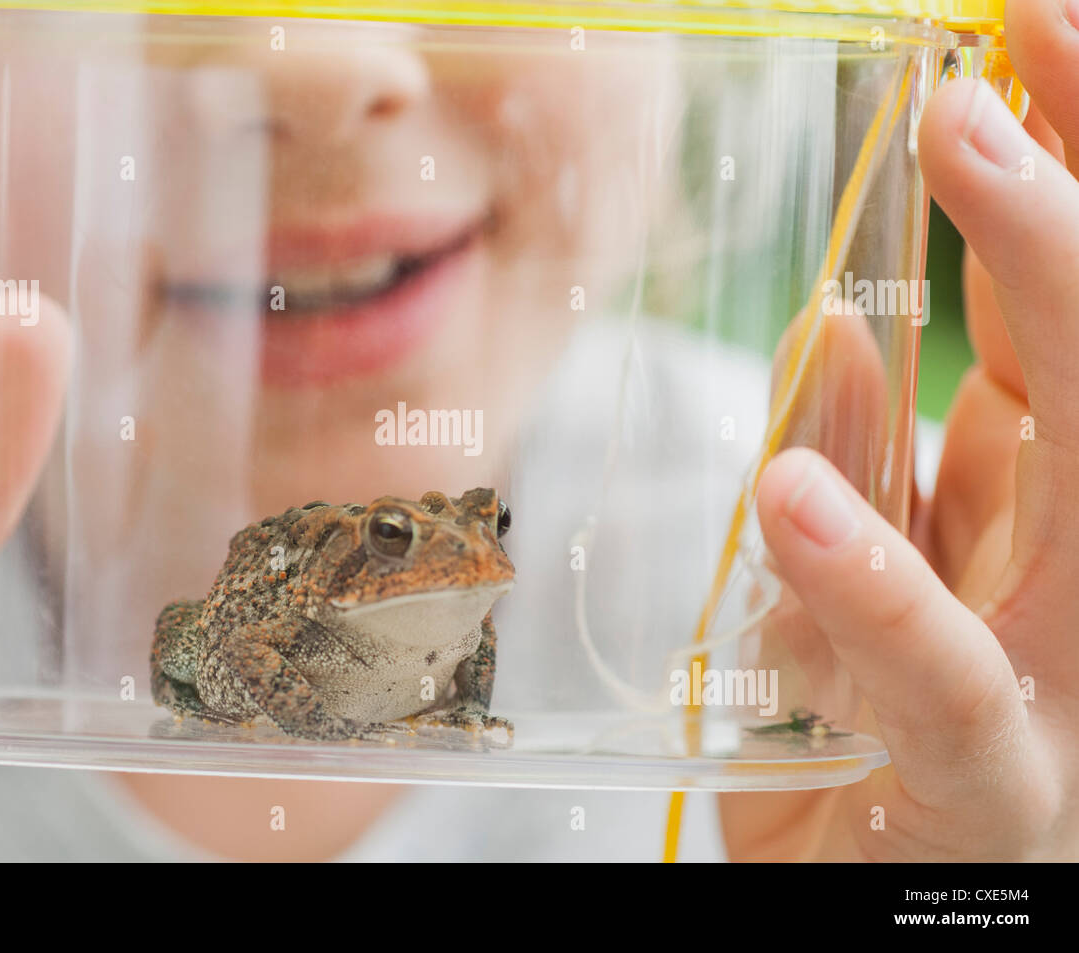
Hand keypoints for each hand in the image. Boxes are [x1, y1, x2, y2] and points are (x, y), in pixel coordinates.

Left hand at [721, 0, 1078, 860]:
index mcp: (1048, 510)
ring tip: (964, 143)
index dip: (1064, 170)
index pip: (1063, 320)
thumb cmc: (859, 734)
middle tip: (1007, 44)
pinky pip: (947, 677)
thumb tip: (839, 331)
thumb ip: (865, 456)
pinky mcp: (994, 786)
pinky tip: (802, 493)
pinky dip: (880, 584)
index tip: (1024, 35)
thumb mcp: (851, 568)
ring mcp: (1070, 682)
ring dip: (1048, 300)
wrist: (862, 896)